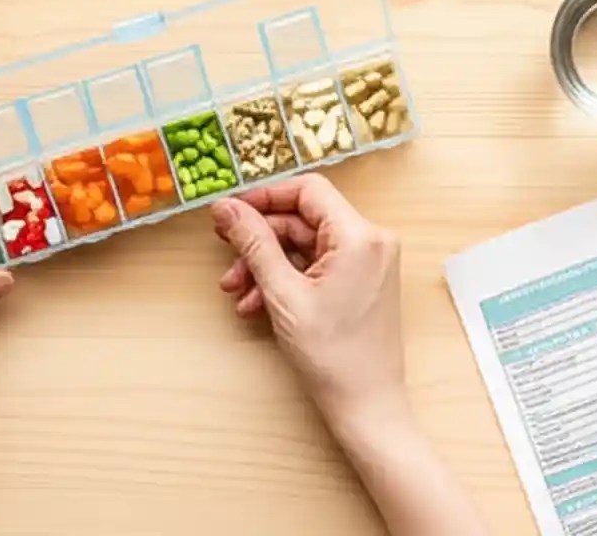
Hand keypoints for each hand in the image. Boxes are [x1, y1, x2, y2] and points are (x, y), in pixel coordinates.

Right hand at [210, 173, 403, 421]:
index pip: (308, 191)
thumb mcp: (283, 294)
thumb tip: (226, 208)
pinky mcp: (362, 282)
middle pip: (303, 219)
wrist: (366, 405)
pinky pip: (317, 266)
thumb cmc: (333, 355)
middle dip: (260, 240)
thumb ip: (254, 244)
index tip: (231, 213)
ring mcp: (369, 262)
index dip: (265, 198)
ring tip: (237, 292)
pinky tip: (258, 304)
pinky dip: (286, 279)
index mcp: (359, 236)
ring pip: (305, 245)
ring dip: (267, 264)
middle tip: (225, 254)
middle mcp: (371, 241)